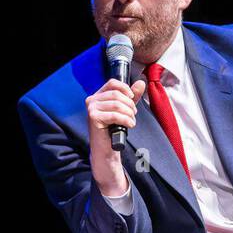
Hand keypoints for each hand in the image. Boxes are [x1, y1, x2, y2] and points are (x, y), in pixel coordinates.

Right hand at [86, 78, 146, 195]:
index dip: (125, 88)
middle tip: (133, 115)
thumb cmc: (114, 130)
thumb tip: (141, 83)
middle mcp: (92, 100)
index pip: (112, 83)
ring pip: (117, 104)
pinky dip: (126, 120)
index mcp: (98, 95)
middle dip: (130, 105)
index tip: (132, 98)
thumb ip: (132, 97)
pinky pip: (115, 115)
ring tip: (131, 121)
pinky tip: (129, 125)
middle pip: (117, 94)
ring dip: (129, 114)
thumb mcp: (125, 110)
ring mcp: (91, 108)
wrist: (106, 150)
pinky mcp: (93, 117)